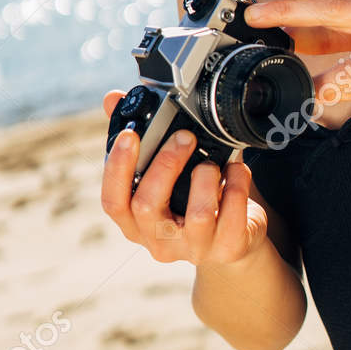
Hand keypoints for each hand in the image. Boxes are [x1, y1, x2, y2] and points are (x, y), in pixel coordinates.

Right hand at [100, 91, 270, 265]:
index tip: (129, 135)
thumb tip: (113, 99)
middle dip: (166, 163)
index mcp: (135, 222)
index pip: (113, 201)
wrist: (233, 241)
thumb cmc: (191, 203)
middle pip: (147, 206)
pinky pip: (233, 215)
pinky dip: (237, 183)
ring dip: (206, 177)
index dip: (117, 168)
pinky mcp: (227, 249)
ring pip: (197, 214)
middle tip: (184, 136)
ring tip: (213, 162)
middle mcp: (158, 240)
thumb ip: (138, 140)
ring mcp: (193, 249)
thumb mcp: (163, 178)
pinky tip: (237, 169)